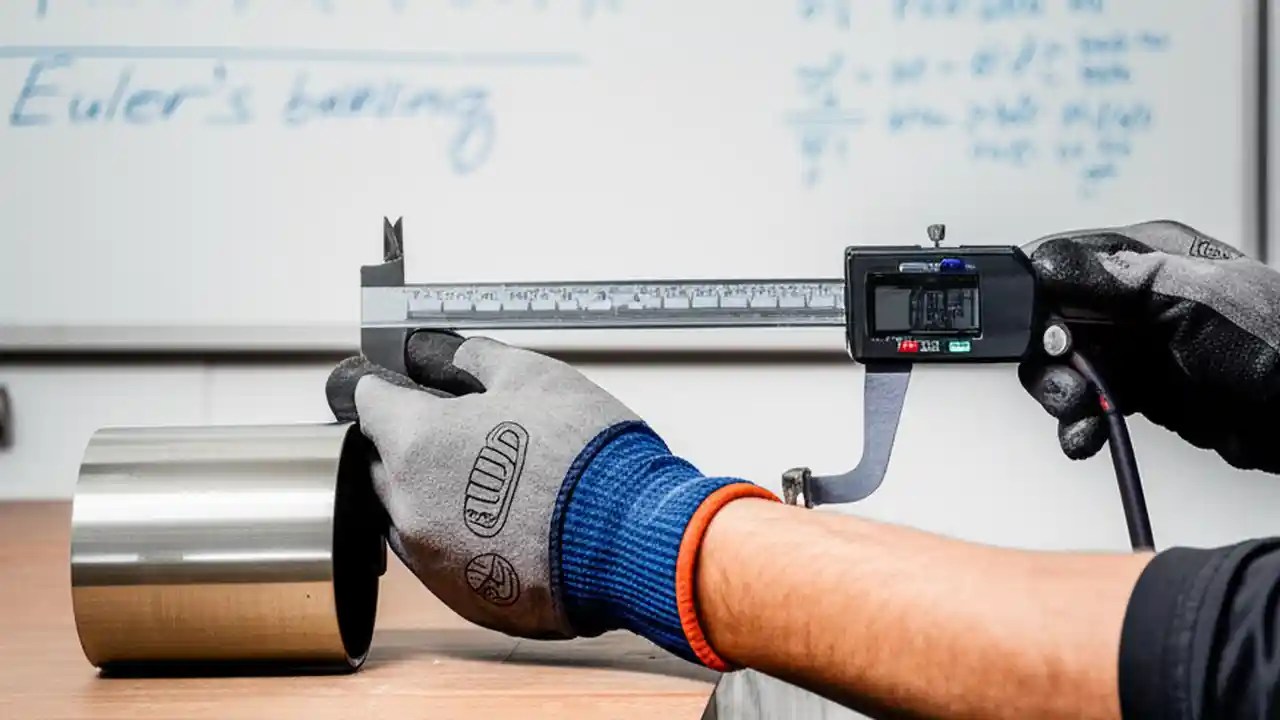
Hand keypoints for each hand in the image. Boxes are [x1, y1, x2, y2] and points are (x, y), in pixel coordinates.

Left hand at [327, 331, 774, 665]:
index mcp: (416, 445)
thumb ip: (474, 359)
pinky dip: (463, 539)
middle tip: (459, 432)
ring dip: (435, 494)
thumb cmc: (587, 458)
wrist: (632, 536)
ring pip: (408, 515)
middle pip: (380, 464)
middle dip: (409, 444)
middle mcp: (409, 507)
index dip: (386, 388)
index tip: (395, 386)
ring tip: (496, 482)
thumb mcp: (533, 376)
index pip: (369, 404)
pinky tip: (508, 523)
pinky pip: (443, 559)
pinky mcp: (462, 597)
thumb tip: (447, 353)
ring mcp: (432, 559)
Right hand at [1018, 220, 1279, 473]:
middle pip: (1053, 321)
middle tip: (1067, 384)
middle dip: (1048, 357)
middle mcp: (1136, 297)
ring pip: (1066, 365)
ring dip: (1061, 394)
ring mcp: (1139, 344)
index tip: (1039, 335)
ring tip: (1078, 414)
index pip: (1062, 263)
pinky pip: (1090, 400)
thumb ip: (1116, 281)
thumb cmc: (1279, 346)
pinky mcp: (1144, 388)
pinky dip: (1078, 421)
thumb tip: (1047, 261)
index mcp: (1147, 255)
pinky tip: (1086, 435)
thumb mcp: (1193, 303)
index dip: (1037, 300)